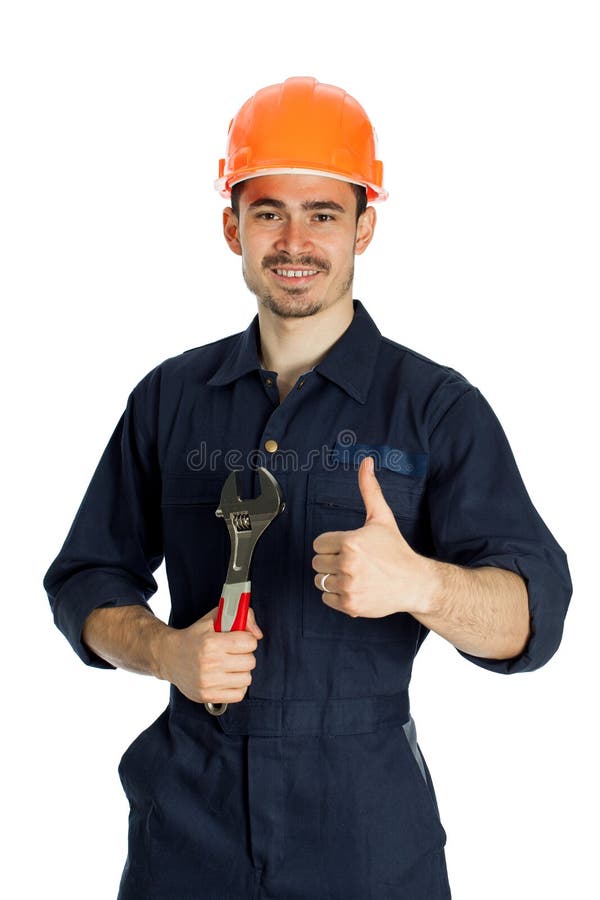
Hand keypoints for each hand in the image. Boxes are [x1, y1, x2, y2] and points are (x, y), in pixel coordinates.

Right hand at [158, 606, 262, 704]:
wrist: (169, 657)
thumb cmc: (194, 637)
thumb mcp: (213, 619)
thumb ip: (239, 616)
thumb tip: (258, 634)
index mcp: (211, 642)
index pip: (249, 642)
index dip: (248, 639)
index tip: (240, 640)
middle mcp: (210, 663)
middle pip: (250, 661)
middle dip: (245, 655)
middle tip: (235, 653)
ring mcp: (208, 682)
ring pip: (247, 678)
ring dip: (242, 671)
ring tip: (230, 666)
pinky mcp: (207, 696)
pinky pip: (239, 694)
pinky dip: (237, 686)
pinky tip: (227, 678)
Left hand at [312, 457, 436, 617]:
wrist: (415, 583)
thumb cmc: (396, 550)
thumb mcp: (381, 517)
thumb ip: (369, 489)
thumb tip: (366, 461)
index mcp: (350, 542)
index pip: (318, 544)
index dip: (332, 545)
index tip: (348, 548)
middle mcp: (348, 564)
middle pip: (317, 563)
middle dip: (331, 561)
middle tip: (352, 562)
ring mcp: (349, 586)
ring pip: (320, 581)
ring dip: (332, 579)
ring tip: (353, 575)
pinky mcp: (350, 605)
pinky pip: (326, 599)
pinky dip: (336, 596)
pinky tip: (354, 588)